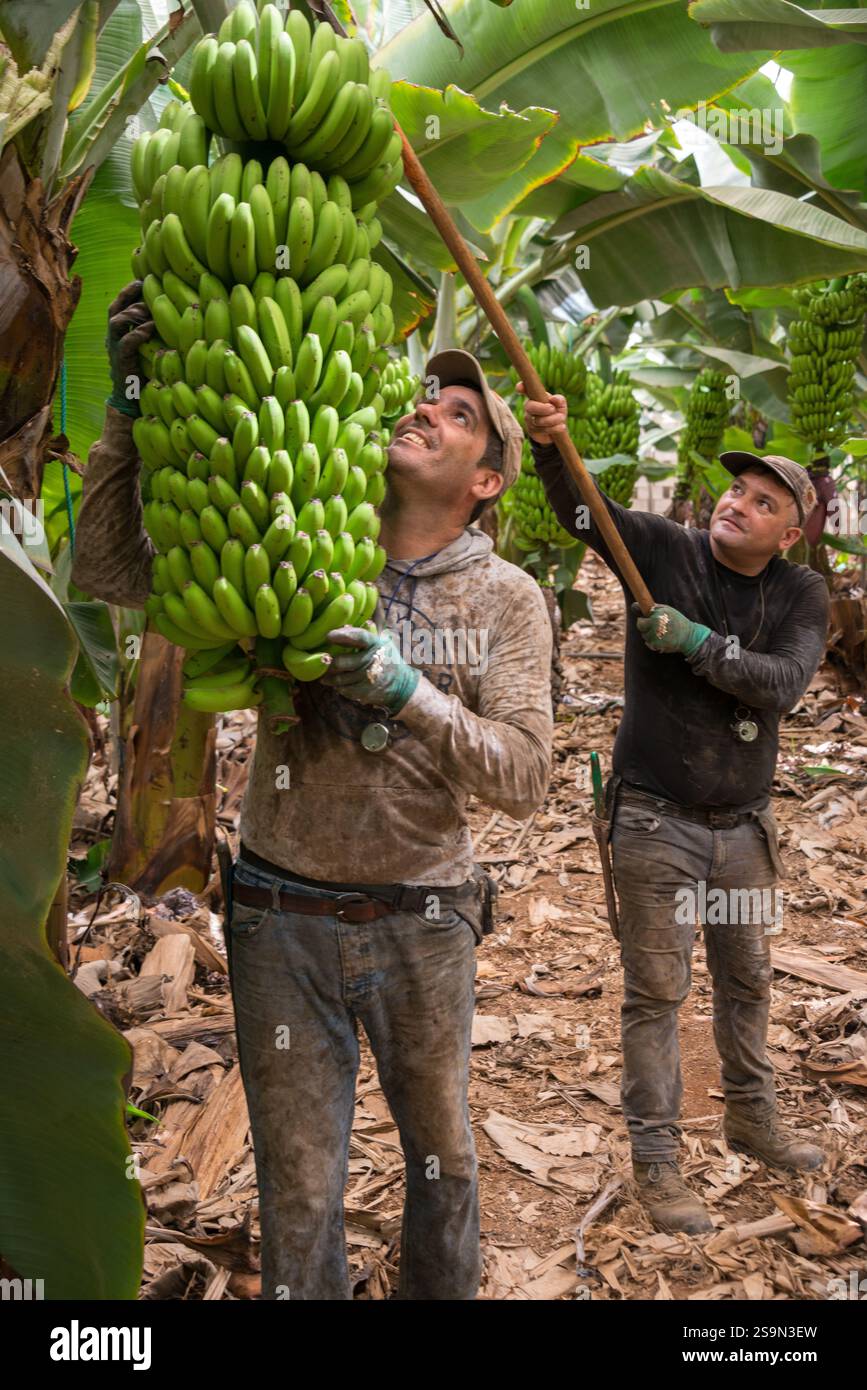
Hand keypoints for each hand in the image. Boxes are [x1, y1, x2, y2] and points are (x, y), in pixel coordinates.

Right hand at [107, 281, 152, 417]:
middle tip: (146, 286)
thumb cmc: (144, 372)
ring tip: (152, 308)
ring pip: (117, 321)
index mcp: (119, 332)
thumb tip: (175, 311)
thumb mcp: (148, 346)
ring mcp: (115, 350)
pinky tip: (152, 327)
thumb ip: (153, 330)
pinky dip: (139, 333)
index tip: (145, 278)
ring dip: (135, 312)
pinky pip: (127, 342)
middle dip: (129, 294)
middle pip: (114, 307)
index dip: (129, 289)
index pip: (119, 303)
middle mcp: (113, 338)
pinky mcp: (122, 363)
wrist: (132, 402)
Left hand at [321, 626, 419, 713]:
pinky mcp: (363, 692)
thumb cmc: (387, 658)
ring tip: (323, 670)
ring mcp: (367, 679)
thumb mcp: (383, 641)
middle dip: (329, 660)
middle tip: (321, 656)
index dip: (343, 635)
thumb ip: (367, 631)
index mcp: (376, 644)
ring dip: (328, 675)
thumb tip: (349, 620)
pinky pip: (342, 689)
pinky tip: (333, 680)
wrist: (402, 685)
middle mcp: (371, 661)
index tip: (329, 635)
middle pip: (343, 662)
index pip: (359, 637)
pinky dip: (336, 685)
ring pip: (339, 678)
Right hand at [516, 383, 566, 444]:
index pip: (524, 390)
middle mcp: (529, 408)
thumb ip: (559, 400)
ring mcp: (529, 420)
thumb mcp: (561, 405)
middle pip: (530, 407)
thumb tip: (553, 398)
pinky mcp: (532, 432)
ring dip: (553, 420)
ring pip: (538, 420)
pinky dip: (554, 428)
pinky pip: (542, 430)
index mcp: (534, 397)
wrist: (557, 430)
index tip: (519, 388)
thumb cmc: (557, 413)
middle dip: (542, 408)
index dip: (521, 387)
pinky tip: (561, 427)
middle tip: (553, 409)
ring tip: (562, 418)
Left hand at [633, 603, 710, 656]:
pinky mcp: (657, 646)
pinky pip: (649, 644)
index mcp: (657, 616)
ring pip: (645, 636)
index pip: (640, 621)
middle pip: (640, 628)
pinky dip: (653, 642)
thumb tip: (634, 606)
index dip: (643, 620)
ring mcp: (655, 637)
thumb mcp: (667, 610)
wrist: (688, 636)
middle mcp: (655, 627)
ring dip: (650, 634)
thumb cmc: (677, 621)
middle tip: (655, 626)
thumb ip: (652, 608)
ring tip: (662, 632)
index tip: (645, 620)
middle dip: (645, 627)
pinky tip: (662, 639)